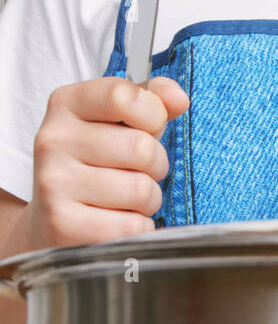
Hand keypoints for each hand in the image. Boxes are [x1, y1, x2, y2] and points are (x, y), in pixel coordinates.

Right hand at [26, 75, 189, 248]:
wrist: (51, 222)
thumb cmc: (96, 165)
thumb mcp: (118, 122)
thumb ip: (152, 101)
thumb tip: (179, 99)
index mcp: (66, 104)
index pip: (123, 96)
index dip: (152, 114)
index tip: (147, 128)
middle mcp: (53, 141)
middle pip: (141, 147)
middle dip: (155, 165)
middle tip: (137, 172)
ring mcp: (54, 184)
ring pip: (142, 189)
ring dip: (148, 200)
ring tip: (125, 199)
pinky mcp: (64, 226)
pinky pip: (133, 226)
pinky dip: (138, 227)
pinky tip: (115, 222)